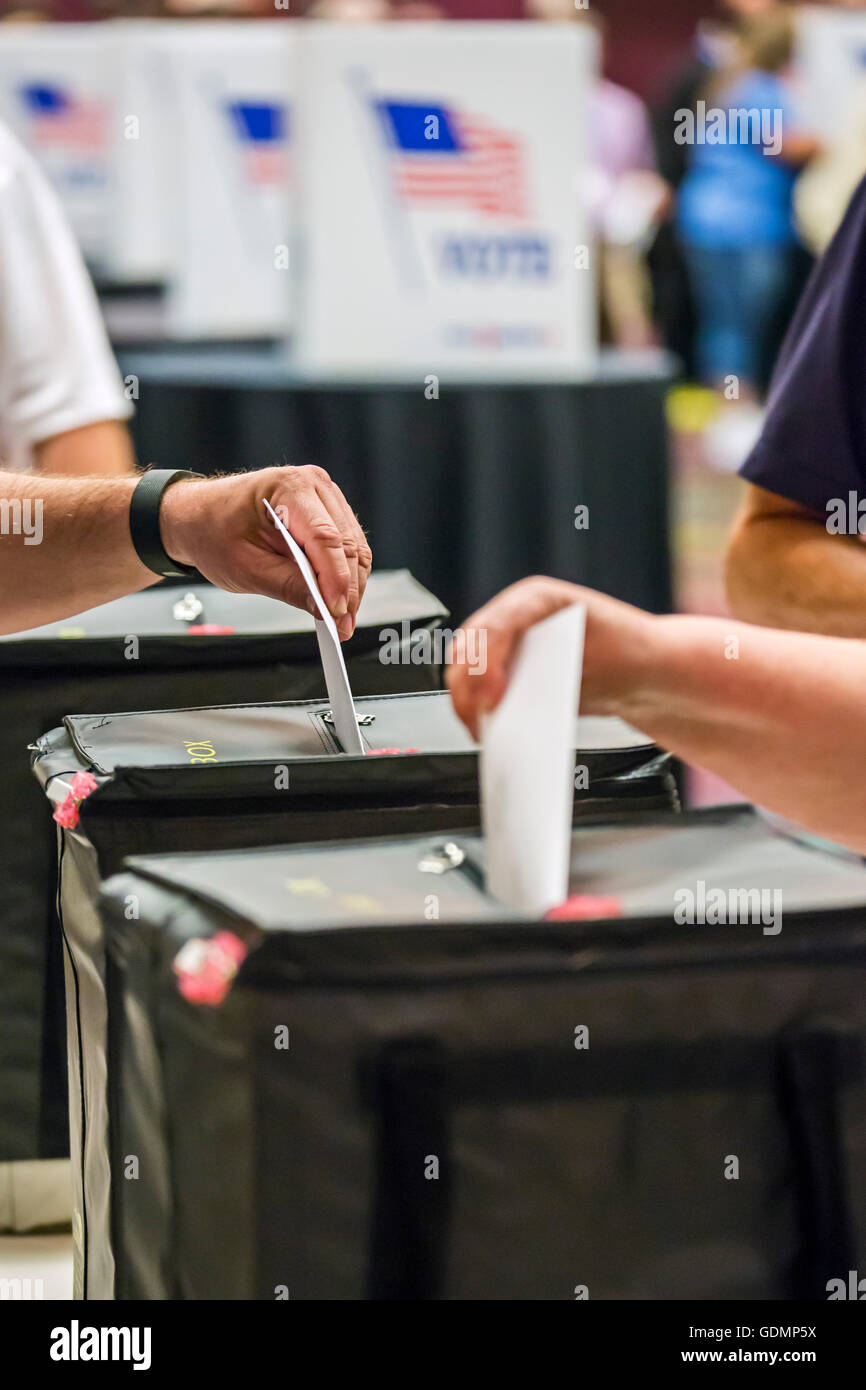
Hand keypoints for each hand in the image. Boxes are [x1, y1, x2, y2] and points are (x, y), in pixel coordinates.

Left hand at [160, 465, 371, 639]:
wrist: (199, 515)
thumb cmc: (213, 531)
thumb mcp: (245, 567)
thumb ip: (287, 586)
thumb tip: (322, 607)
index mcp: (287, 487)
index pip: (325, 537)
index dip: (336, 579)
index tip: (336, 612)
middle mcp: (312, 484)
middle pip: (347, 544)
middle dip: (347, 590)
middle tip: (342, 626)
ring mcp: (324, 496)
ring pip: (354, 548)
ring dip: (351, 587)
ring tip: (342, 620)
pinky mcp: (328, 512)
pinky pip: (347, 547)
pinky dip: (345, 576)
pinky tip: (338, 600)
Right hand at [446, 576, 654, 737]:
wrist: (642, 668)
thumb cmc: (630, 655)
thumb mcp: (603, 662)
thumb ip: (559, 683)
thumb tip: (519, 710)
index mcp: (538, 599)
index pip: (496, 626)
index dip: (486, 664)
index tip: (492, 699)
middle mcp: (515, 615)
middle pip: (469, 647)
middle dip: (467, 686)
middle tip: (481, 721)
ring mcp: (507, 640)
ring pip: (464, 666)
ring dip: (465, 699)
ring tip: (481, 729)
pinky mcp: (507, 667)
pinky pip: (475, 685)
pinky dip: (474, 707)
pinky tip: (485, 727)